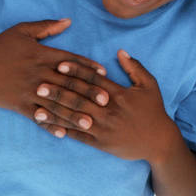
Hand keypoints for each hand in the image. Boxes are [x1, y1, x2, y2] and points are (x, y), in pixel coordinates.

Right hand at [0, 18, 111, 118]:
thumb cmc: (0, 46)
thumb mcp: (23, 30)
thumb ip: (47, 27)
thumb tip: (68, 21)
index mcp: (43, 55)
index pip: (72, 61)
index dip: (89, 67)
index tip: (104, 75)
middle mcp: (40, 74)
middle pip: (69, 84)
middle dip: (88, 93)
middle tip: (106, 102)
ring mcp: (30, 91)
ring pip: (56, 104)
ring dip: (73, 114)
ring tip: (89, 123)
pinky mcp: (19, 105)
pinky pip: (38, 117)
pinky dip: (50, 125)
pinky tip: (63, 134)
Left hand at [36, 49, 174, 159]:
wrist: (158, 142)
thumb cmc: (153, 110)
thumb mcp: (149, 84)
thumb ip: (134, 67)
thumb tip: (120, 51)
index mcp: (118, 94)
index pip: (92, 80)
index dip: (76, 71)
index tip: (59, 64)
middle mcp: (108, 110)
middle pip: (79, 98)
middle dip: (58, 91)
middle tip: (39, 84)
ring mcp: (103, 128)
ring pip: (75, 118)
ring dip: (55, 112)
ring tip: (37, 107)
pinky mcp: (100, 143)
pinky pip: (79, 136)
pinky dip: (64, 130)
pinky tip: (50, 126)